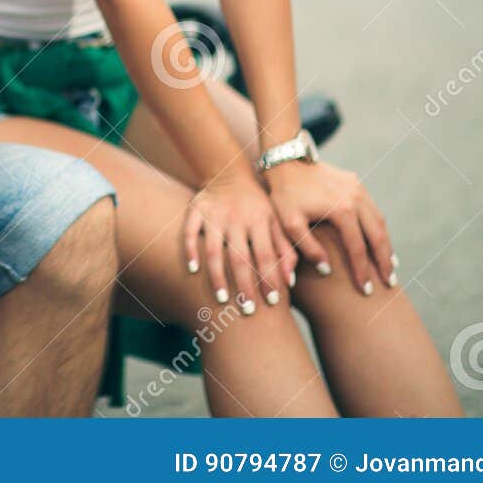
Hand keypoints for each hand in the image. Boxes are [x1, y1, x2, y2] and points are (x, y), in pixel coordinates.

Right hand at [184, 170, 296, 312]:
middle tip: (246, 311)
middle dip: (244, 285)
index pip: (266, 255)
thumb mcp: (277, 219)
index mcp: (261, 221)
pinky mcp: (196, 210)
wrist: (229, 171)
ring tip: (220, 299)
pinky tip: (193, 269)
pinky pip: (190, 232)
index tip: (273, 303)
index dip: (270, 279)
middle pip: (240, 257)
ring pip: (214, 249)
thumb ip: (285, 248)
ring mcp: (215, 215)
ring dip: (217, 275)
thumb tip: (292, 281)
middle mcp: (238, 219)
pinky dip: (190, 249)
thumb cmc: (258, 204)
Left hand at [264, 160, 395, 294]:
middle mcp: (356, 199)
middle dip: (384, 262)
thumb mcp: (289, 223)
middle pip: (378, 237)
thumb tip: (328, 270)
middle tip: (389, 284)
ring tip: (390, 266)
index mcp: (342, 210)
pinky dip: (379, 228)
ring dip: (386, 245)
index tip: (365, 290)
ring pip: (380, 222)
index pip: (357, 248)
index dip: (362, 271)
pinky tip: (379, 241)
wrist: (285, 160)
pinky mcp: (356, 183)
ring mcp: (359, 189)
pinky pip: (373, 210)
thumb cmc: (283, 195)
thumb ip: (308, 248)